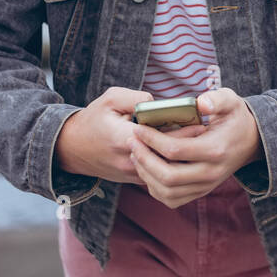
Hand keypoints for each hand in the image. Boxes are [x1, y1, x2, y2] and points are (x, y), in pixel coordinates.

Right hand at [54, 87, 207, 187]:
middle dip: (188, 145)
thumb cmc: (91, 120)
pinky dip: (170, 165)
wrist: (69, 148)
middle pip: (167, 155)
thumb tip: (157, 102)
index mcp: (125, 138)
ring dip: (180, 158)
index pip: (162, 138)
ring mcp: (131, 173)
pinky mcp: (132, 179)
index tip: (201, 123)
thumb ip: (135, 97)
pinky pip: (157, 175)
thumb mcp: (109, 99)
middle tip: (208, 134)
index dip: (183, 131)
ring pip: (164, 168)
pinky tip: (183, 155)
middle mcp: (130, 160)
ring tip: (200, 145)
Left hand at [130, 88, 263, 208]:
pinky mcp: (201, 192)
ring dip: (146, 175)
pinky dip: (154, 188)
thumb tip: (200, 103)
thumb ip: (216, 99)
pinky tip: (147, 170)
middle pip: (168, 176)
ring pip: (167, 191)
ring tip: (136, 155)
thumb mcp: (231, 101)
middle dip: (144, 159)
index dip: (152, 140)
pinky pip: (171, 199)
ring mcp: (206, 185)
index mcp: (215, 150)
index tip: (139, 128)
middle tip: (132, 143)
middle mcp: (211, 173)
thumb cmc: (235, 118)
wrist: (251, 141)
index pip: (175, 150)